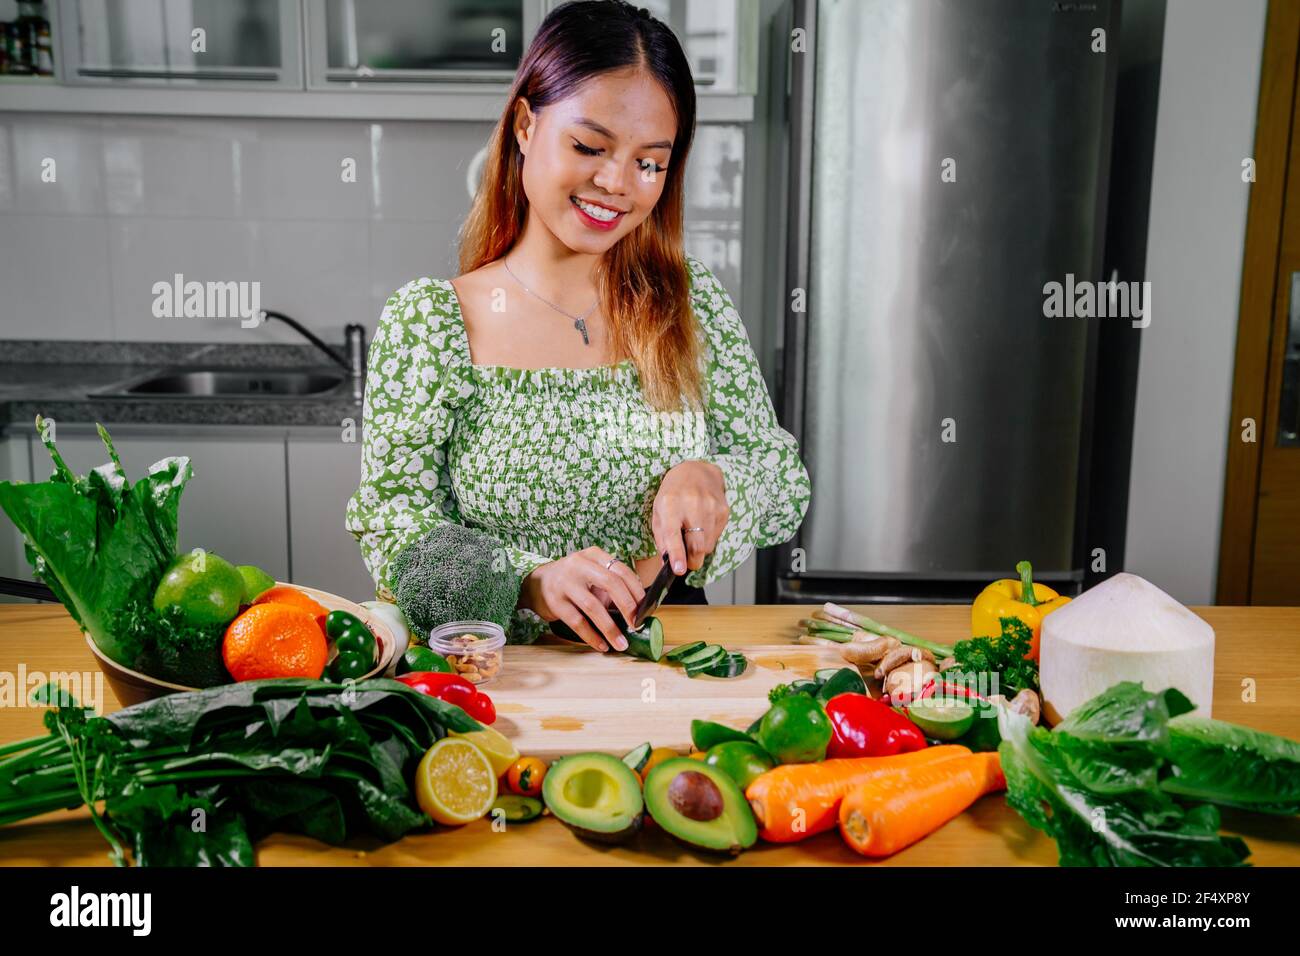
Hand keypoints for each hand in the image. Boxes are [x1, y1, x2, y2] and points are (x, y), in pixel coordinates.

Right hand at [518, 547, 645, 651]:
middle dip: (627, 607)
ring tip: (621, 643)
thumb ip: (611, 586)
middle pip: (610, 584)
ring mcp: (564, 583)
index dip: (636, 591)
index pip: (621, 570)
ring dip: (610, 628)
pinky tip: (601, 645)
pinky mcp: (554, 602)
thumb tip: (637, 610)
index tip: (645, 609)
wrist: (536, 583)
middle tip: (636, 625)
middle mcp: (579, 565)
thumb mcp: (591, 574)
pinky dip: (591, 636)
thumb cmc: (572, 580)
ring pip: (593, 607)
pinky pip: (577, 622)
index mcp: (593, 555)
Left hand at [652, 459, 728, 577]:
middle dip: (692, 560)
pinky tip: (702, 525)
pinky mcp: (723, 510)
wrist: (697, 471)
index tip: (679, 569)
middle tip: (686, 562)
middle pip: (696, 545)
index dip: (677, 553)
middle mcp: (692, 504)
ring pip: (708, 545)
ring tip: (692, 534)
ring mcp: (711, 507)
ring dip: (699, 549)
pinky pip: (716, 537)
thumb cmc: (673, 494)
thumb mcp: (658, 512)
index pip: (673, 532)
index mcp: (670, 504)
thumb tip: (667, 562)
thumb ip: (662, 538)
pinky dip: (707, 538)